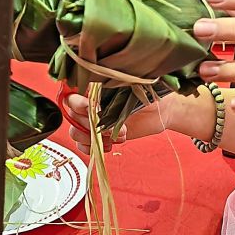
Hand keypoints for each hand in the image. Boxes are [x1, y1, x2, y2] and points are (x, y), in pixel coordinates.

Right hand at [64, 90, 178, 155]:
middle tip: (110, 128)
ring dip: (93, 138)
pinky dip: (92, 148)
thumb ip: (115, 88)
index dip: (78, 102)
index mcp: (95, 87)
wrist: (161, 112)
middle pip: (73, 115)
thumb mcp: (132, 87)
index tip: (91, 107)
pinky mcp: (99, 136)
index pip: (73, 94)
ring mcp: (93, 120)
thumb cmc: (148, 95)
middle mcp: (90, 103)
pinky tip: (109, 145)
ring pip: (75, 131)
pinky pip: (82, 145)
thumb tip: (103, 88)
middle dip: (91, 124)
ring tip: (113, 136)